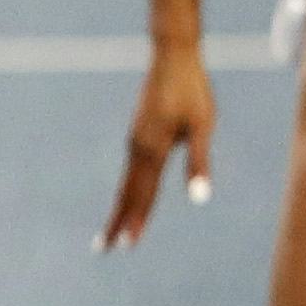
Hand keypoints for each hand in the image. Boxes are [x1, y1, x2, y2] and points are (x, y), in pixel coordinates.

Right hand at [103, 41, 216, 249]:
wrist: (172, 57)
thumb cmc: (193, 91)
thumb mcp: (202, 127)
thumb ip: (199, 163)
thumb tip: (200, 198)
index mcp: (153, 149)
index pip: (144, 194)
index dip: (136, 221)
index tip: (125, 246)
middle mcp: (138, 148)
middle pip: (127, 193)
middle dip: (117, 222)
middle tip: (103, 249)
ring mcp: (134, 141)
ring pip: (126, 183)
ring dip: (120, 208)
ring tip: (112, 230)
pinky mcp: (137, 135)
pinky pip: (130, 170)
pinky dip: (127, 190)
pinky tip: (129, 197)